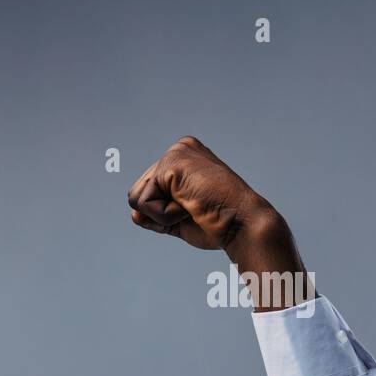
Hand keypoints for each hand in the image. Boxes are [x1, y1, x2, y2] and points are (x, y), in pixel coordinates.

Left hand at [127, 136, 311, 310]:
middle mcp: (178, 151)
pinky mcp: (172, 162)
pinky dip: (164, 215)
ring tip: (193, 206)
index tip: (194, 210)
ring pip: (136, 199)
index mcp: (181, 162)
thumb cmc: (216, 225)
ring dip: (162, 215)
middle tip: (194, 208)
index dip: (163, 214)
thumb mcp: (177, 220)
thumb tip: (133, 214)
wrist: (241, 225)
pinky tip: (191, 205)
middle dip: (159, 213)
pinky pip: (144, 202)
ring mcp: (175, 153)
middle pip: (136, 195)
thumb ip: (153, 216)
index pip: (146, 195)